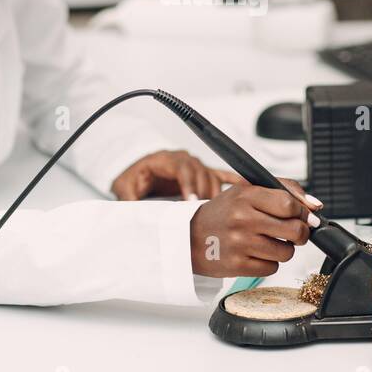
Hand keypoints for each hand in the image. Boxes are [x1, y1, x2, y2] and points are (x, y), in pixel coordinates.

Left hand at [111, 149, 242, 200]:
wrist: (137, 176)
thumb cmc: (132, 181)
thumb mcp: (124, 188)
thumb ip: (128, 197)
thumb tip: (131, 212)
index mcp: (165, 159)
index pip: (182, 168)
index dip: (189, 184)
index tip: (191, 201)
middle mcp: (184, 160)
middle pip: (201, 173)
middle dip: (204, 193)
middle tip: (206, 212)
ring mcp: (195, 167)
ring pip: (213, 177)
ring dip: (217, 195)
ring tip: (220, 213)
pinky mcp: (203, 175)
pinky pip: (222, 176)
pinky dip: (235, 181)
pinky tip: (248, 188)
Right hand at [189, 181, 321, 277]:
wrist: (190, 236)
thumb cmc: (223, 212)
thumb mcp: (247, 190)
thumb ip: (284, 190)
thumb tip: (317, 207)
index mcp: (246, 195)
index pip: (290, 204)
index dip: (303, 212)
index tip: (302, 216)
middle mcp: (242, 218)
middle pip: (295, 230)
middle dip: (300, 233)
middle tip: (292, 231)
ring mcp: (240, 244)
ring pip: (287, 252)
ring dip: (284, 249)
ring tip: (269, 241)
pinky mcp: (238, 266)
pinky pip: (272, 268)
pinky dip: (269, 262)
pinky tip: (256, 253)